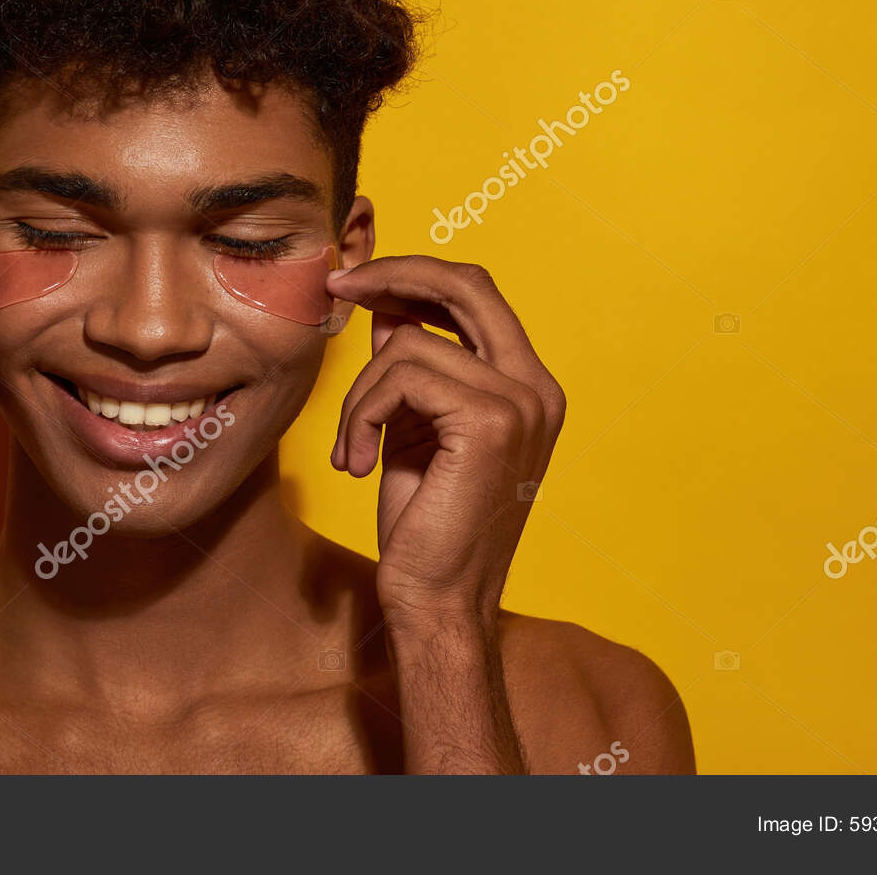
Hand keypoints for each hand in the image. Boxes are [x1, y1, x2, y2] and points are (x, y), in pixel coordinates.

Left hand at [327, 257, 565, 627]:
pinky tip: (357, 464)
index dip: (418, 274)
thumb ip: (416, 368)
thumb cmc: (426, 525)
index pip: (479, 294)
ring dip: (359, 396)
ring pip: (409, 344)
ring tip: (351, 450)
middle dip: (395, 273)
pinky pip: (398, 378)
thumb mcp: (414, 428)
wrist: (439, 603)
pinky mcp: (489, 422)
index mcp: (529, 387)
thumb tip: (388, 310)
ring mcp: (520, 403)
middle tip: (339, 284)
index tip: (360, 280)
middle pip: (468, 284)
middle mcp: (536, 388)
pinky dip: (360, 415)